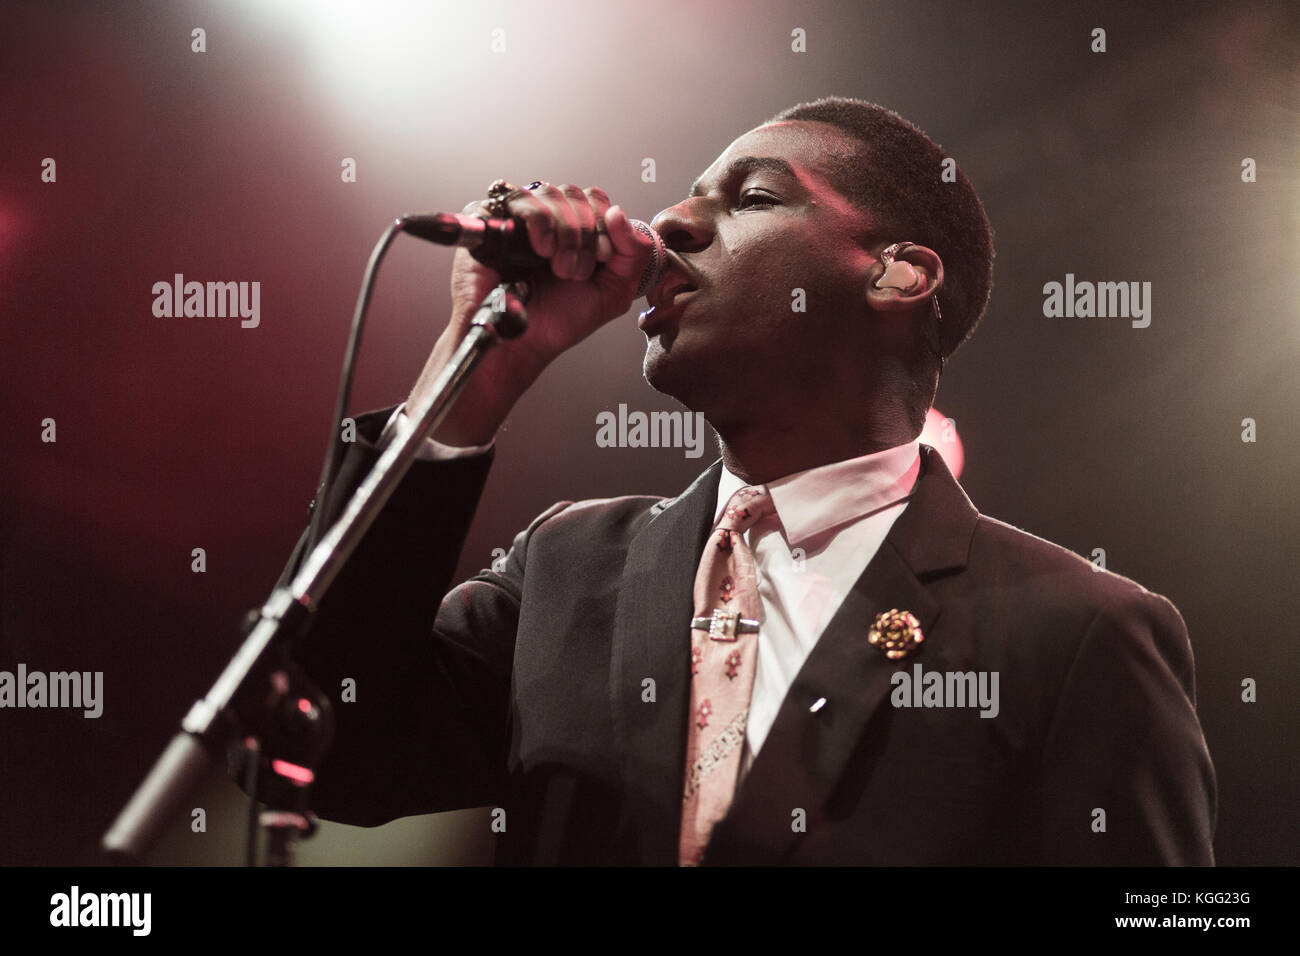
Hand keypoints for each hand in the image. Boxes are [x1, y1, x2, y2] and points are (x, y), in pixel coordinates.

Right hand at [449, 183, 650, 364]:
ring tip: (558, 268)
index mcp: (577, 231)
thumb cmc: (560, 320)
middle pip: (577, 194)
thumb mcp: (614, 291)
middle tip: (576, 271)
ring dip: (565, 232)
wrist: (521, 341)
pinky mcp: (492, 218)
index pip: (597, 200)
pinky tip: (541, 250)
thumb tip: (618, 212)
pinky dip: (540, 221)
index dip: (605, 224)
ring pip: (552, 192)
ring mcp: (520, 217)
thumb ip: (635, 252)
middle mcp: (549, 220)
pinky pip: (521, 198)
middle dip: (585, 233)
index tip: (603, 258)